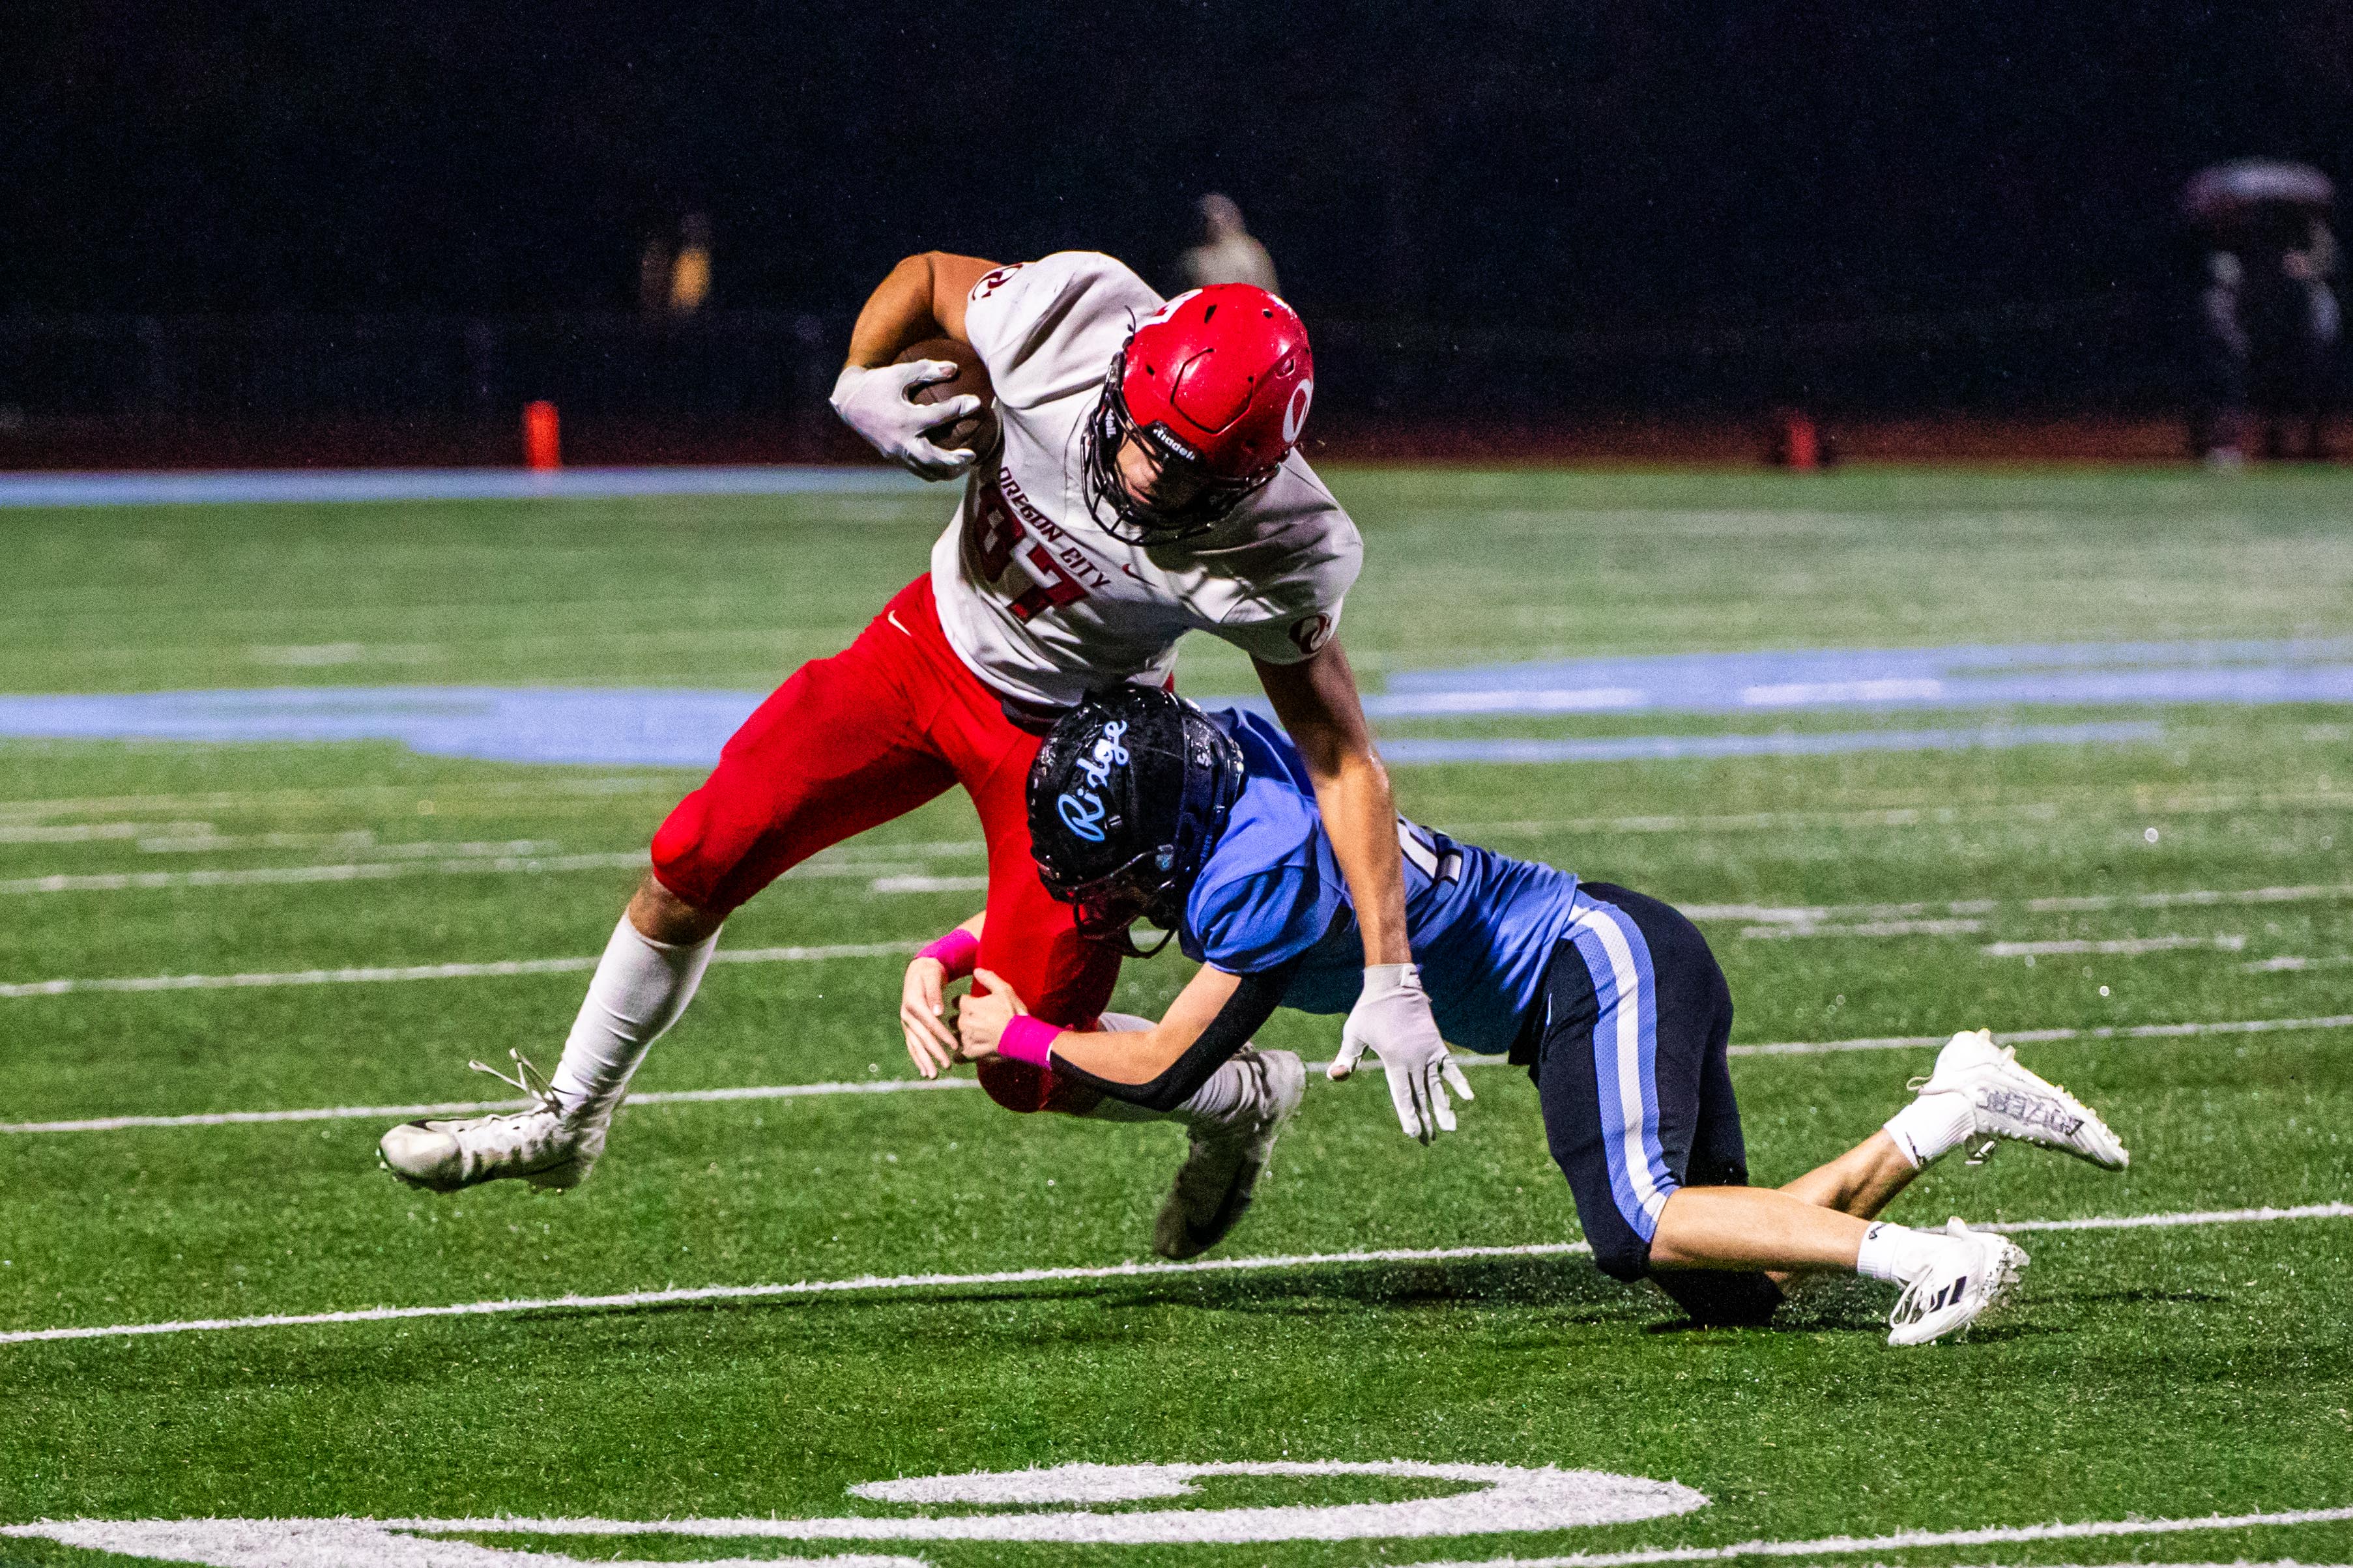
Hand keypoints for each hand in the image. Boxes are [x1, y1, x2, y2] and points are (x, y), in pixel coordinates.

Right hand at [830, 361, 983, 480]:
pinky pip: (918, 470)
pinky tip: (948, 463)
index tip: (976, 402)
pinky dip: (934, 470)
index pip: (937, 416)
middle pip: (932, 459)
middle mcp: (900, 440)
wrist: (848, 403)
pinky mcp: (894, 458)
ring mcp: (896, 453)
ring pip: (926, 471)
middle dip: (954, 460)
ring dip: (947, 471)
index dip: (959, 408)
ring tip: (965, 464)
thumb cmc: (877, 383)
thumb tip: (954, 368)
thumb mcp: (900, 372)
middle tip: (972, 455)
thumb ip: (926, 370)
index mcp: (903, 418)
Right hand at [900, 956, 960, 1079]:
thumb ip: (935, 994)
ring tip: (933, 1075)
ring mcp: (906, 1022)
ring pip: (915, 1044)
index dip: (942, 1034)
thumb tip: (938, 1012)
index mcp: (913, 1002)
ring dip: (924, 1061)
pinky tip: (924, 1071)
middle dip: (935, 1053)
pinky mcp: (909, 1026)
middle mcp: (906, 1014)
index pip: (930, 1022)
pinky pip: (912, 1044)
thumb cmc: (930, 972)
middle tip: (947, 1066)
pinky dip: (918, 1058)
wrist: (918, 970)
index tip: (955, 1045)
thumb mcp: (933, 976)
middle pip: (922, 1037)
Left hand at [954, 967, 1028, 1059]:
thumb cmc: (1012, 1012)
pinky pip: (966, 1050)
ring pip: (962, 1033)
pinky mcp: (974, 1051)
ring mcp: (969, 1038)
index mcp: (970, 1007)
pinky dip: (969, 1048)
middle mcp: (965, 1023)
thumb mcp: (1004, 990)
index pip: (960, 1001)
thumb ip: (989, 979)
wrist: (1022, 1036)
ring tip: (981, 1031)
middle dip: (967, 1017)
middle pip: (959, 1018)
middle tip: (982, 1018)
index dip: (969, 1001)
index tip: (977, 1004)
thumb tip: (976, 970)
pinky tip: (976, 1044)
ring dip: (968, 1032)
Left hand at [1328, 963, 1473, 1142]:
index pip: (1403, 1094)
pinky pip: (1450, 1067)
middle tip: (1430, 1141)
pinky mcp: (1437, 1044)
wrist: (1395, 984)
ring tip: (1450, 1128)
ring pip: (1437, 1085)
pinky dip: (1459, 1081)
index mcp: (1394, 1059)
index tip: (1413, 1133)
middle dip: (1425, 1119)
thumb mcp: (1354, 1033)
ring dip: (1444, 1107)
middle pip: (1421, 1095)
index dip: (1408, 1115)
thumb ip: (1346, 1058)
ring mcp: (1428, 1052)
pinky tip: (1468, 1098)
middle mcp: (1414, 1059)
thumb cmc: (1369, 1010)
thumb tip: (1334, 1077)